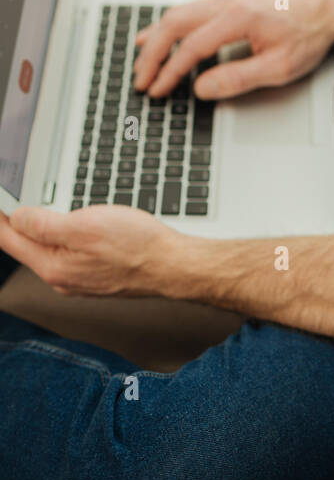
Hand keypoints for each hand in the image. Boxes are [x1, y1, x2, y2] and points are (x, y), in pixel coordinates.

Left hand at [0, 204, 184, 297]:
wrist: (171, 266)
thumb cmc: (136, 247)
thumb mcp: (85, 226)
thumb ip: (44, 224)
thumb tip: (17, 217)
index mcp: (53, 266)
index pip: (9, 240)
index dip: (0, 218)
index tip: (0, 203)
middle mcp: (61, 278)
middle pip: (25, 246)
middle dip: (15, 223)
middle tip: (11, 202)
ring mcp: (77, 278)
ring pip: (47, 250)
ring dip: (37, 230)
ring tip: (31, 210)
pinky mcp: (93, 274)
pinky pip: (66, 254)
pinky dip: (59, 239)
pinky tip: (66, 227)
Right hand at [132, 0, 333, 99]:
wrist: (328, 5)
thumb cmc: (309, 34)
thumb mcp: (280, 67)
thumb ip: (238, 78)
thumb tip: (201, 88)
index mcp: (239, 17)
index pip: (192, 47)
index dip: (171, 72)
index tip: (158, 91)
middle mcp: (227, 2)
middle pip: (174, 24)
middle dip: (152, 54)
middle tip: (141, 81)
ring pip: (178, 14)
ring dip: (156, 39)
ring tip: (140, 63)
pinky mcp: (229, 2)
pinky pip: (189, 11)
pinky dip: (169, 27)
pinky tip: (157, 36)